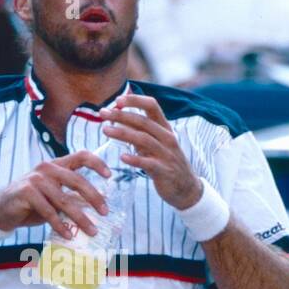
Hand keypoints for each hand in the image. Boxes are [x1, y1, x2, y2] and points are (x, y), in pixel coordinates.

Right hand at [0, 150, 111, 238]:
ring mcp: (36, 179)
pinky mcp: (26, 192)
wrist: (2, 209)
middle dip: (94, 197)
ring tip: (91, 230)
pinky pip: (48, 211)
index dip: (97, 163)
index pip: (81, 156)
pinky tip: (68, 234)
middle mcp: (47, 168)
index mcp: (56, 164)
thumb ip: (71, 196)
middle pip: (77, 180)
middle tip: (105, 212)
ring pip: (64, 199)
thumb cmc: (31, 203)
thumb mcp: (53, 196)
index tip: (110, 175)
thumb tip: (98, 207)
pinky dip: (59, 224)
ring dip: (80, 217)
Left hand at [99, 95, 201, 209]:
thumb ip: (141, 130)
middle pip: (143, 121)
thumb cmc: (166, 162)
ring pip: (143, 139)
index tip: (117, 100)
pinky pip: (148, 163)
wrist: (186, 188)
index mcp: (164, 128)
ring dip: (123, 133)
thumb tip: (120, 115)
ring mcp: (166, 154)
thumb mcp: (156, 142)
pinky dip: (135, 159)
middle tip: (102, 113)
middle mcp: (167, 138)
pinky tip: (122, 157)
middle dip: (121, 115)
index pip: (152, 105)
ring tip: (105, 131)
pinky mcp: (164, 171)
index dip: (135, 100)